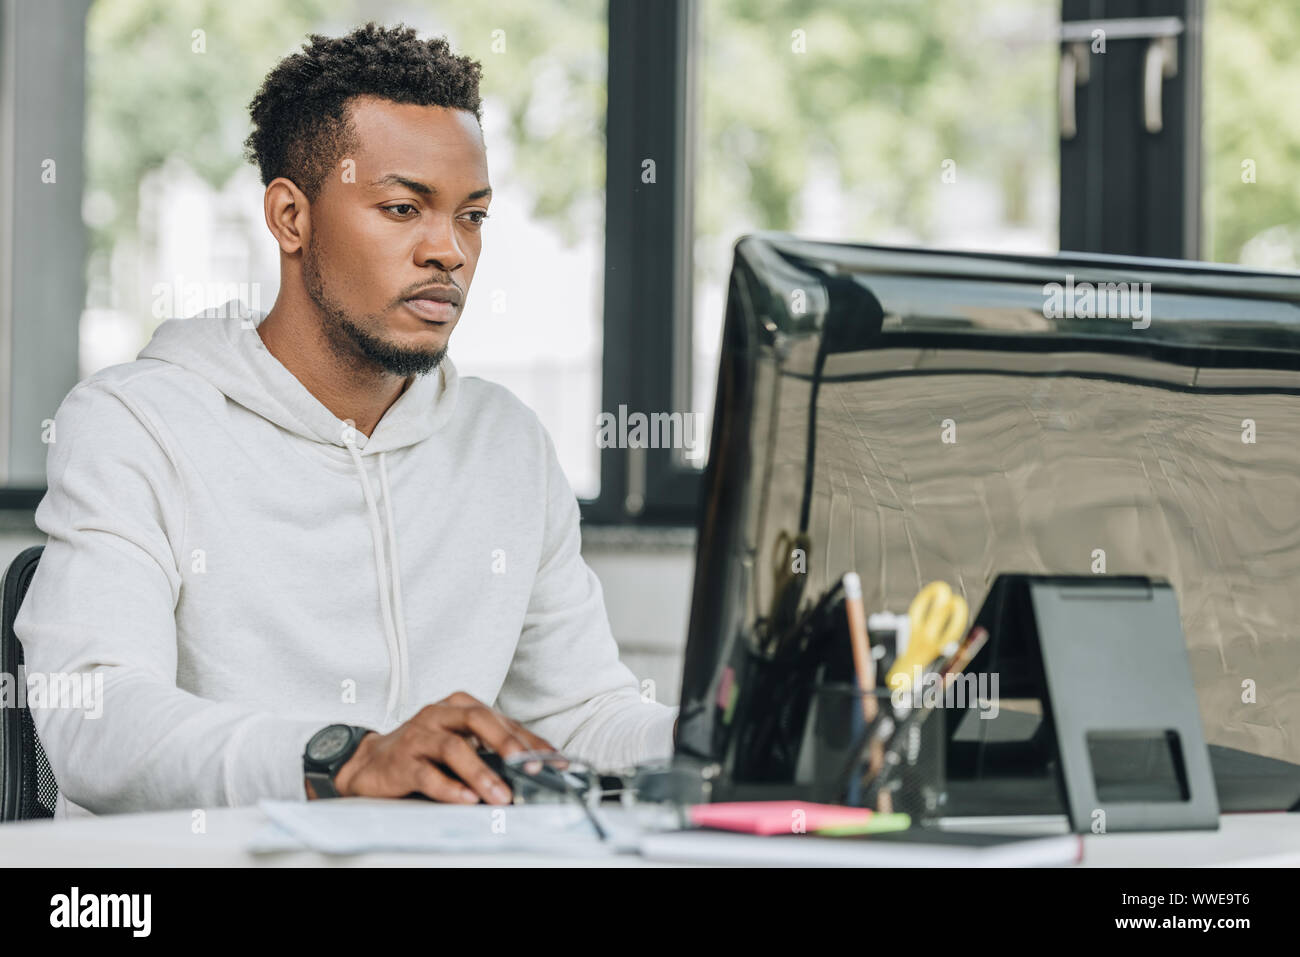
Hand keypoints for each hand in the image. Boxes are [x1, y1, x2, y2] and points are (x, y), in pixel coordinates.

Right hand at [326, 692, 557, 804]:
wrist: (371, 764)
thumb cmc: (424, 752)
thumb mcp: (460, 743)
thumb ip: (490, 750)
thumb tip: (533, 767)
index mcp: (459, 706)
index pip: (500, 719)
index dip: (528, 739)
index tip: (552, 759)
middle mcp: (438, 714)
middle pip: (477, 720)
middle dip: (507, 744)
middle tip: (530, 767)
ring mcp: (418, 736)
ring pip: (454, 749)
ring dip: (481, 774)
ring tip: (501, 795)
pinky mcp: (401, 761)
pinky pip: (427, 773)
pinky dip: (449, 788)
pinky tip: (466, 800)